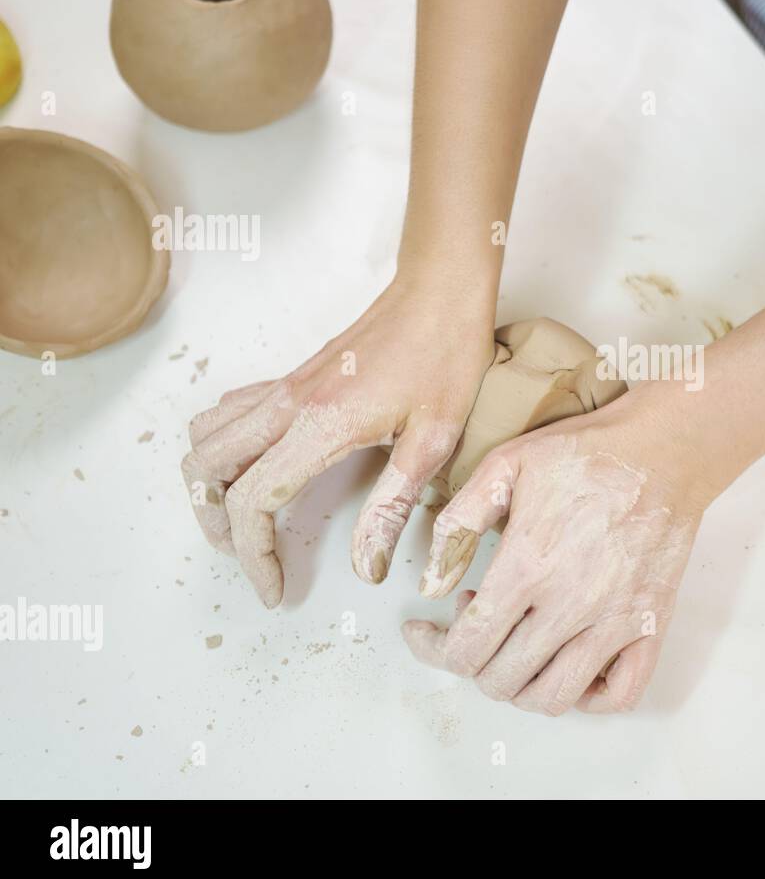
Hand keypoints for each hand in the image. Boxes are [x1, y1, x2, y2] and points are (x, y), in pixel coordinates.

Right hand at [182, 278, 495, 607]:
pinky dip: (224, 446)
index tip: (272, 587)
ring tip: (244, 521)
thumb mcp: (433, 440)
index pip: (252, 500)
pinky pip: (229, 411)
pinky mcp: (292, 377)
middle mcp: (287, 403)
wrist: (440, 292)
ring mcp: (284, 387)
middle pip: (205, 468)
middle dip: (216, 524)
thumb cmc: (444, 356)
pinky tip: (259, 468)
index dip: (253, 554)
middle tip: (252, 558)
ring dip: (209, 482)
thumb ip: (393, 505)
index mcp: (319, 424)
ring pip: (206, 435)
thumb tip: (366, 565)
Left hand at [401, 385, 707, 714]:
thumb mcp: (505, 465)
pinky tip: (571, 666)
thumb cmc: (588, 454)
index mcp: (529, 565)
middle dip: (473, 663)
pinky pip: (622, 694)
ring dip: (522, 686)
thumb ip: (458, 522)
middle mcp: (572, 603)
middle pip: (503, 679)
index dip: (432, 649)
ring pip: (555, 697)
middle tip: (478, 622)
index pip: (466, 647)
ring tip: (518, 646)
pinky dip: (590, 698)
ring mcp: (617, 621)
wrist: (664, 449)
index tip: (424, 632)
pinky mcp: (651, 625)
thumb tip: (434, 583)